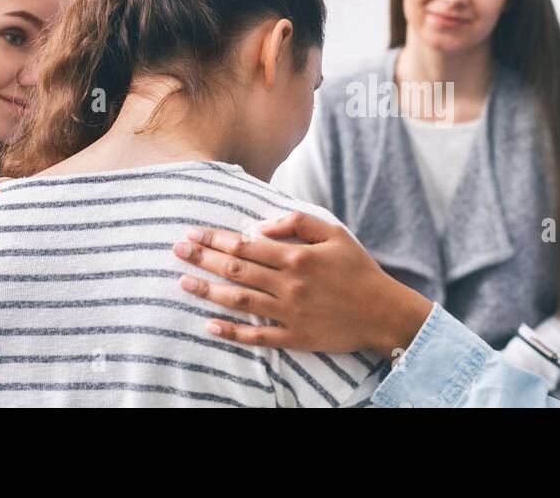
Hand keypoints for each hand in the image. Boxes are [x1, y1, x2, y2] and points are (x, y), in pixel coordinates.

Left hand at [173, 211, 433, 357]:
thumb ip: (297, 222)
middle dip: (202, 259)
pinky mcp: (294, 337)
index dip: (215, 239)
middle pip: (236, 270)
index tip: (193, 233)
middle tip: (177, 251)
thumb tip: (261, 226)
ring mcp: (289, 313)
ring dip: (208, 292)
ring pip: (239, 301)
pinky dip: (231, 333)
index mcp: (297, 256)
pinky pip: (257, 336)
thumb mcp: (335, 233)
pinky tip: (209, 326)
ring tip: (182, 284)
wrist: (383, 312)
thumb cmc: (359, 269)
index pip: (246, 245)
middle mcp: (289, 284)